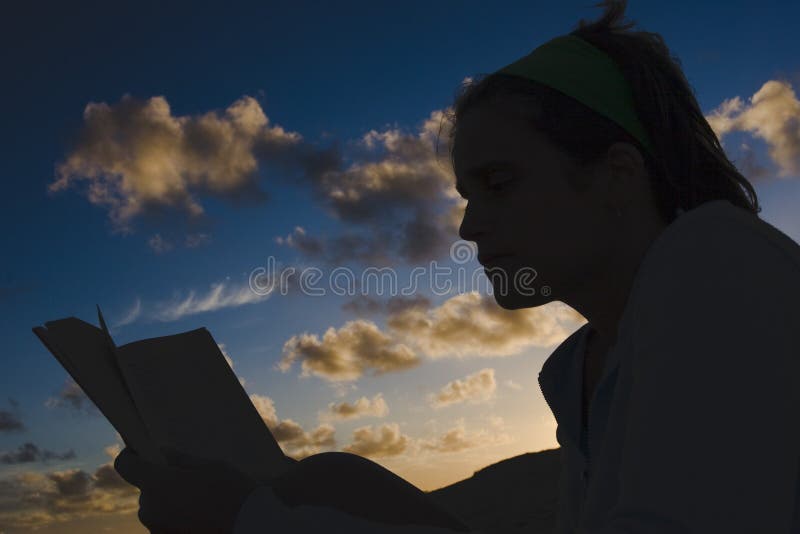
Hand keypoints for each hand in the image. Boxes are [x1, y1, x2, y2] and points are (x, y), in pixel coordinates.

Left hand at [114, 446, 259, 532]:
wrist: (250, 527)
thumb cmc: (233, 493)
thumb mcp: (211, 466)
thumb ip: (182, 460)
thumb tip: (163, 454)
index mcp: (157, 484)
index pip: (125, 466)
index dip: (131, 456)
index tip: (141, 452)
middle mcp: (150, 509)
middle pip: (145, 489)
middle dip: (159, 482)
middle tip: (186, 478)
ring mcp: (157, 529)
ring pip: (155, 509)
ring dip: (168, 502)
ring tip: (198, 500)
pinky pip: (164, 524)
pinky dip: (176, 519)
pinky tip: (199, 515)